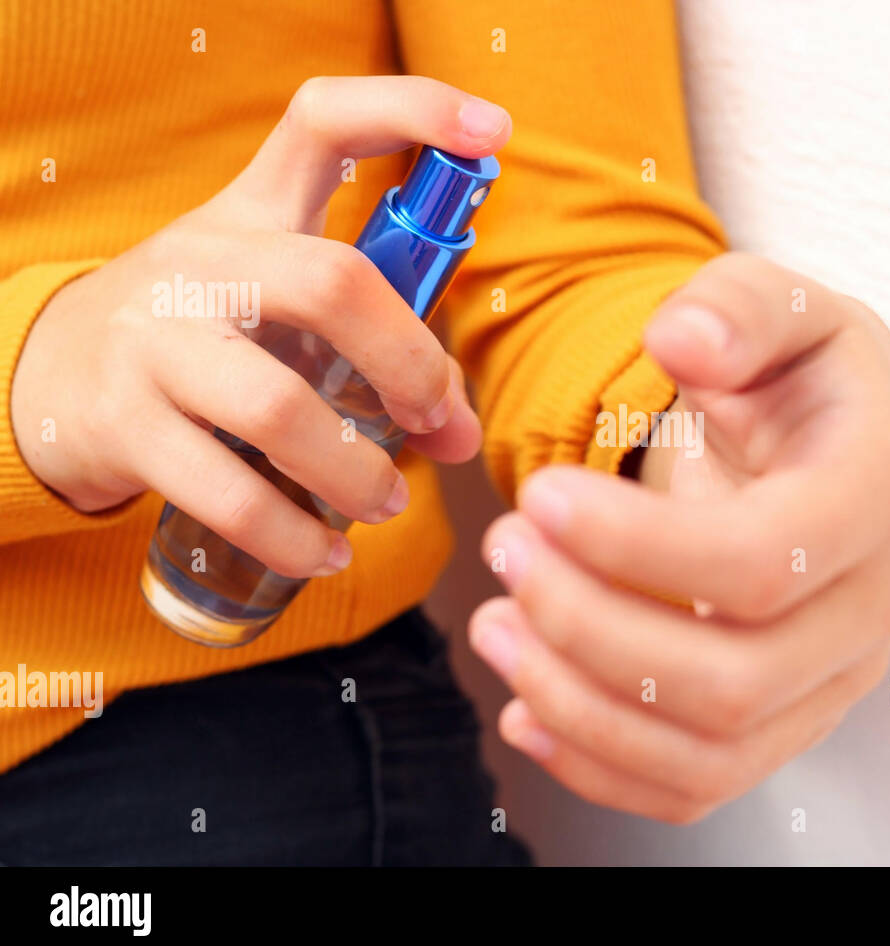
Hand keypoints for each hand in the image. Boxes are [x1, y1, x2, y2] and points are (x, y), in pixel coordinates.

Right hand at [12, 76, 509, 577]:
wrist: (55, 377)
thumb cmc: (206, 334)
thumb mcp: (279, 305)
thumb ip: (380, 351)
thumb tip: (462, 433)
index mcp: (255, 212)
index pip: (325, 122)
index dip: (413, 109)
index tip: (494, 130)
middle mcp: (205, 262)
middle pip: (332, 283)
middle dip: (411, 361)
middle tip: (436, 419)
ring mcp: (157, 342)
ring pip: (279, 408)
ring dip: (356, 473)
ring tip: (387, 502)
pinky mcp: (127, 424)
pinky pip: (227, 493)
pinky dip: (293, 536)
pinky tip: (325, 552)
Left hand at [470, 252, 889, 822]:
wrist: (817, 444)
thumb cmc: (793, 373)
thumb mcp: (778, 304)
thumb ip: (737, 307)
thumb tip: (683, 340)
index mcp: (875, 495)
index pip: (764, 562)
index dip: (638, 546)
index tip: (537, 496)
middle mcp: (870, 608)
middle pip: (731, 681)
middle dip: (588, 629)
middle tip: (502, 553)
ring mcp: (829, 680)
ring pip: (709, 753)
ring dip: (579, 706)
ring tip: (494, 626)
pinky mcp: (783, 721)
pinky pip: (695, 785)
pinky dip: (599, 765)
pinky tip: (527, 708)